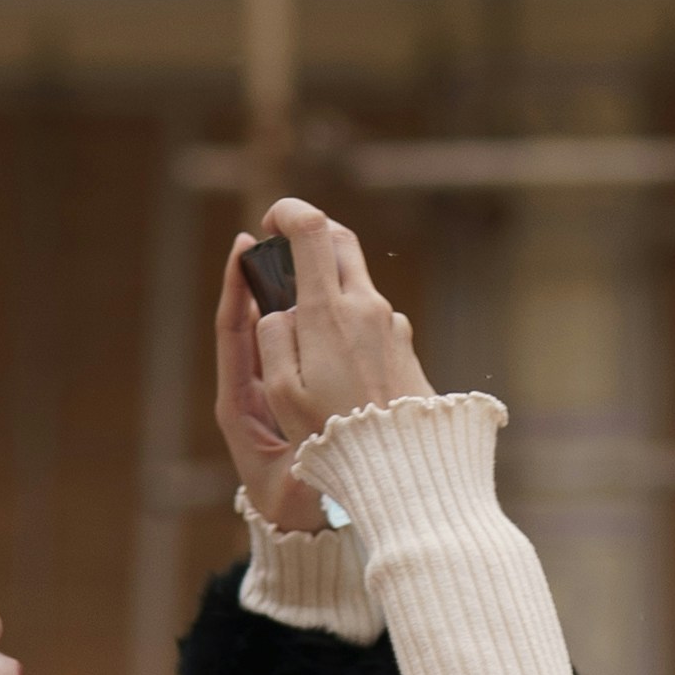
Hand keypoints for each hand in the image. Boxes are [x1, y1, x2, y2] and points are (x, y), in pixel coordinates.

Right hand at [216, 198, 425, 513]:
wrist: (401, 464)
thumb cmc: (332, 432)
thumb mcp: (280, 391)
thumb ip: (272, 337)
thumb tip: (279, 311)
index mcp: (329, 311)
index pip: (312, 229)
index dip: (288, 211)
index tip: (270, 223)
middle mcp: (366, 307)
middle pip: (340, 239)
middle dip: (310, 235)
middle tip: (287, 255)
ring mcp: (390, 324)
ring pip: (357, 281)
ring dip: (330, 285)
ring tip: (308, 336)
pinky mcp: (404, 345)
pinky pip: (371, 318)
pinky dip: (349, 322)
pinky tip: (340, 368)